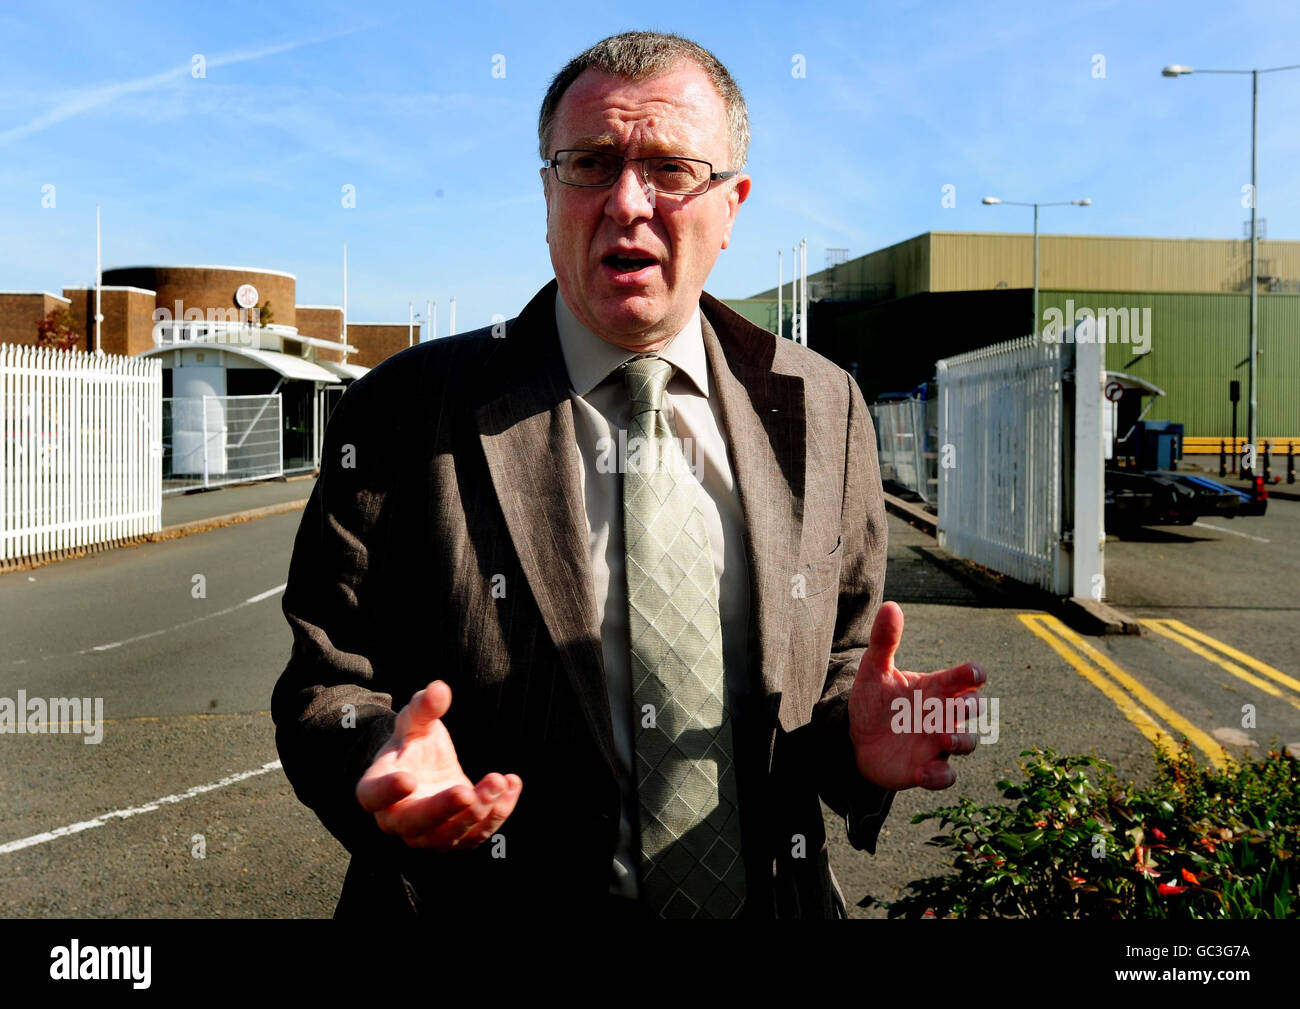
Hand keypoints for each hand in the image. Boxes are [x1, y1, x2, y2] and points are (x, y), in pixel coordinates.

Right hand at [355, 680, 521, 850]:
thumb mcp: (416, 721)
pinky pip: (477, 834)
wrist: (428, 770)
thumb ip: (425, 707)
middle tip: (466, 792)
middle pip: (414, 825)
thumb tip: (440, 689)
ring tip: (499, 781)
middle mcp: (396, 820)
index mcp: (375, 789)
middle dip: (443, 809)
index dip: (388, 791)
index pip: (373, 795)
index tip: (409, 779)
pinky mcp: (456, 840)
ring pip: (450, 835)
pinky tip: (511, 783)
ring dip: (478, 811)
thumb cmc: (415, 743)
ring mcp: (427, 836)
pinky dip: (498, 813)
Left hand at [848, 601, 986, 790]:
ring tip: (944, 736)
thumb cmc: (874, 701)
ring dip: (961, 740)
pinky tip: (925, 772)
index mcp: (935, 688)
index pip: (964, 678)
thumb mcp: (874, 670)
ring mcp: (937, 742)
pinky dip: (940, 776)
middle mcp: (942, 714)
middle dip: (971, 706)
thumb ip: (885, 641)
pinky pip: (944, 776)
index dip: (973, 674)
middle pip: (972, 709)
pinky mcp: (925, 768)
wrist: (854, 737)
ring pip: (966, 742)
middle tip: (957, 704)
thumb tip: (891, 606)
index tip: (974, 673)